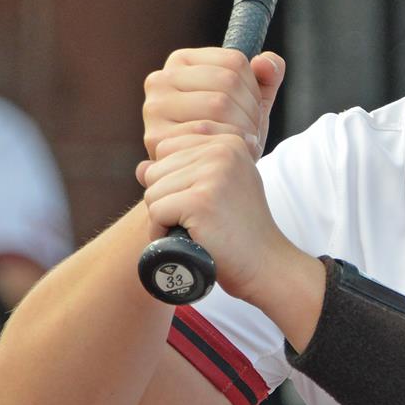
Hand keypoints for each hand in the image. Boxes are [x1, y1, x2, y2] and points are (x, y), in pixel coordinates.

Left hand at [137, 51, 292, 298]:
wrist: (265, 264)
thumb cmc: (238, 229)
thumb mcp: (217, 187)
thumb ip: (183, 170)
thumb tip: (140, 167)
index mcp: (229, 141)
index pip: (166, 148)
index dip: (173, 180)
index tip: (201, 200)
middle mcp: (223, 150)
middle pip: (156, 170)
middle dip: (167, 201)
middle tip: (198, 220)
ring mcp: (213, 174)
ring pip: (152, 192)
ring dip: (164, 218)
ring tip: (194, 230)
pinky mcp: (201, 200)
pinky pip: (156, 212)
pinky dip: (162, 232)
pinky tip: (187, 239)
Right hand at [140, 48, 283, 164]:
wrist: (204, 173)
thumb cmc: (229, 130)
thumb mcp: (252, 100)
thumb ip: (267, 75)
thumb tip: (264, 61)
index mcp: (183, 61)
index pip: (234, 61)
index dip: (255, 88)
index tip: (255, 109)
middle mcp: (161, 79)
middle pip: (228, 81)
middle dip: (251, 110)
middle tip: (254, 132)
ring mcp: (154, 107)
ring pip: (218, 104)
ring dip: (243, 127)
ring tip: (245, 142)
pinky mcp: (155, 136)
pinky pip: (206, 133)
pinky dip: (228, 144)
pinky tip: (231, 154)